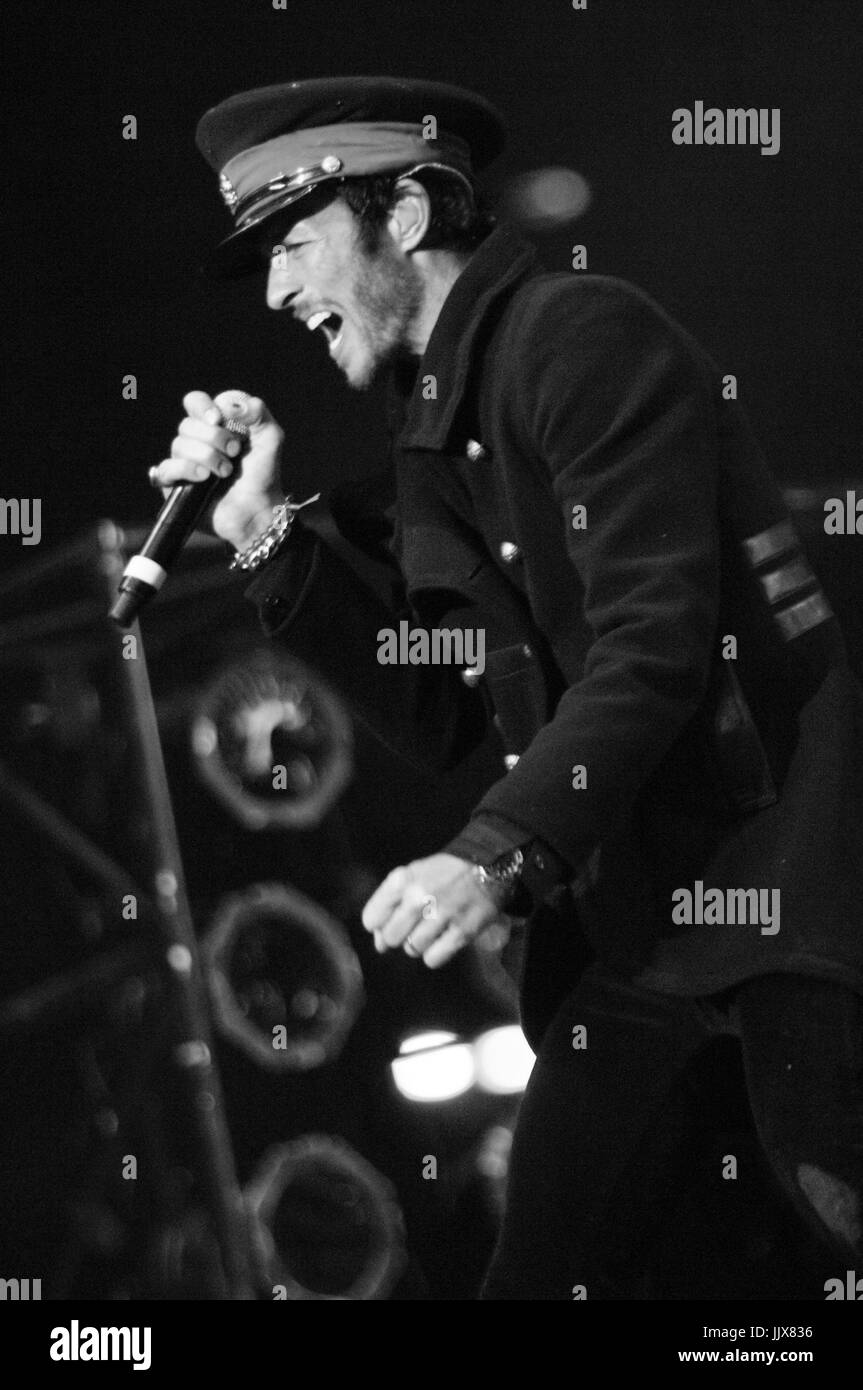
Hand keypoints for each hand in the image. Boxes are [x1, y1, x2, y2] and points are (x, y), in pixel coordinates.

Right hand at [149, 389, 285, 549]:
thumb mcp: (270, 438)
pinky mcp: (176, 484)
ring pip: (179, 444)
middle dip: (213, 436)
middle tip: (235, 452)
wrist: (258, 511)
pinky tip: (204, 477)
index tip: (221, 419)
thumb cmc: (263, 475)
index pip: (195, 402)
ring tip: (226, 471)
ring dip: (207, 456)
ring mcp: (185, 462)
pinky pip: (167, 468)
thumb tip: (227, 403)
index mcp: (214, 425)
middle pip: (187, 424)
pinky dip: (186, 469)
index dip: (204, 407)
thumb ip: (257, 412)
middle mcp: (196, 441)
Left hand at [361, 853, 508, 968]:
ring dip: (420, 944)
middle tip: (416, 924)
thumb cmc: (444, 873)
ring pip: (412, 949)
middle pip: (390, 937)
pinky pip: (433, 959)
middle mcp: (419, 896)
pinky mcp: (462, 932)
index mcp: (402, 879)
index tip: (392, 919)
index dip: (380, 924)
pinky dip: (436, 954)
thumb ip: (391, 906)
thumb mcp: (413, 876)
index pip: (372, 918)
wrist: (488, 865)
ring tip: (434, 928)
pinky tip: (444, 938)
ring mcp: (441, 914)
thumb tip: (378, 944)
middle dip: (399, 935)